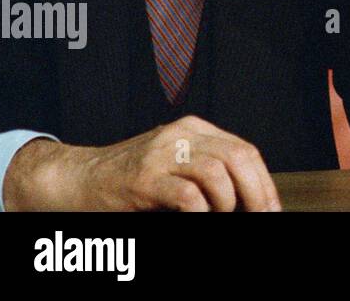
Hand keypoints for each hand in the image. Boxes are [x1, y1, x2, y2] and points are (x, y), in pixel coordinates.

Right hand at [2, 116, 280, 210]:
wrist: (77, 179)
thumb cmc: (130, 178)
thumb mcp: (175, 163)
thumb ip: (209, 170)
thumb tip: (251, 198)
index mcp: (195, 129)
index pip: (245, 151)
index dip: (263, 182)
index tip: (272, 208)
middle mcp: (181, 135)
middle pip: (238, 157)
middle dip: (257, 192)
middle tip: (261, 216)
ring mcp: (161, 155)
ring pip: (217, 173)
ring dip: (226, 203)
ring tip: (219, 217)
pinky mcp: (143, 180)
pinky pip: (187, 196)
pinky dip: (201, 212)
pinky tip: (199, 219)